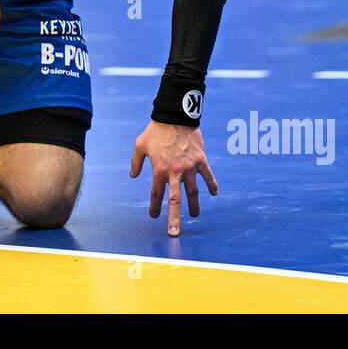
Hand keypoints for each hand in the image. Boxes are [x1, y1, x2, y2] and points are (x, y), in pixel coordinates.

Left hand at [129, 120, 218, 235]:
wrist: (175, 116)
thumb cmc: (156, 130)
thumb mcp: (140, 145)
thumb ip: (136, 162)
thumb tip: (133, 176)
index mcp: (159, 170)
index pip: (157, 194)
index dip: (155, 207)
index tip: (154, 216)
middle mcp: (175, 172)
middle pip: (175, 200)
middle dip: (174, 218)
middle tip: (174, 233)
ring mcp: (189, 167)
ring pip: (193, 191)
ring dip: (194, 205)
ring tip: (195, 215)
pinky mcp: (200, 160)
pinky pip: (207, 175)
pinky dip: (212, 184)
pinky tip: (214, 193)